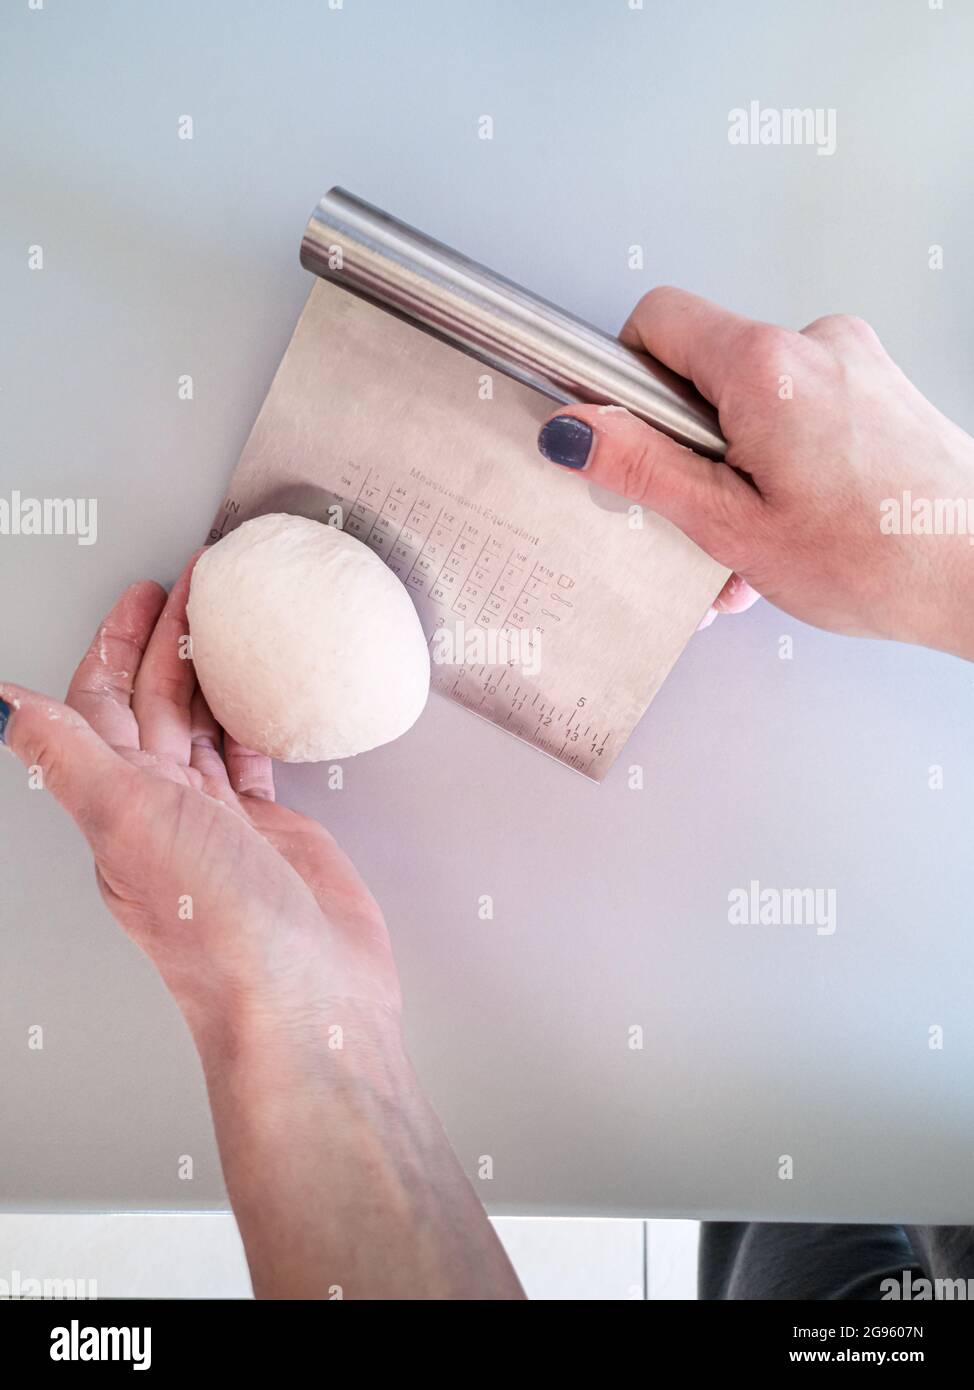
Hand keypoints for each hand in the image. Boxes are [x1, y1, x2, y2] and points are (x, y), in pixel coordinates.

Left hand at [0, 556, 399, 1048]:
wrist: (302, 999)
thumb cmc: (216, 931)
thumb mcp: (128, 822)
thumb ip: (68, 757)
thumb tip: (0, 707)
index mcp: (119, 800)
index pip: (102, 704)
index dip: (116, 646)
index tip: (142, 596)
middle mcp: (162, 807)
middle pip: (156, 704)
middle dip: (167, 644)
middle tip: (194, 589)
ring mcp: (218, 822)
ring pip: (205, 727)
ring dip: (212, 674)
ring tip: (231, 625)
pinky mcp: (272, 834)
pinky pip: (255, 760)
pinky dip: (258, 721)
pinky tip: (267, 697)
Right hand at [537, 288, 973, 656]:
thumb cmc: (881, 556)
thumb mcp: (732, 525)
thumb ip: (643, 468)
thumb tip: (575, 430)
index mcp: (766, 365)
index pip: (656, 320)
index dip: (625, 378)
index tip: (624, 434)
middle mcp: (813, 344)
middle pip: (703, 369)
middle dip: (688, 447)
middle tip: (703, 514)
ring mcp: (852, 362)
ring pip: (751, 401)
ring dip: (736, 469)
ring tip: (758, 539)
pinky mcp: (876, 388)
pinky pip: (798, 413)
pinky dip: (781, 465)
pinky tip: (794, 526)